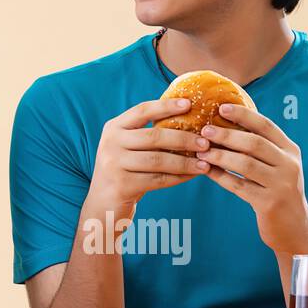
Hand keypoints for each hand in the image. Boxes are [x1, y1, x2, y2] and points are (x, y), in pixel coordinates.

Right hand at [88, 97, 214, 226]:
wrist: (102, 203)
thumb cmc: (123, 170)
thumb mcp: (126, 146)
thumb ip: (146, 134)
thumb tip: (186, 120)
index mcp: (113, 127)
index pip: (142, 110)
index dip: (166, 106)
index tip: (189, 104)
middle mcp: (111, 143)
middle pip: (154, 136)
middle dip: (183, 139)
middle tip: (205, 142)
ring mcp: (114, 164)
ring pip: (158, 160)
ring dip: (185, 162)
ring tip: (204, 163)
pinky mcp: (122, 185)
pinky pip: (158, 180)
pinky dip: (178, 178)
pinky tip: (192, 176)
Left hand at [196, 104, 307, 253]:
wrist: (293, 227)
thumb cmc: (276, 189)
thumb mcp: (277, 164)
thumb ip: (259, 146)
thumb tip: (224, 122)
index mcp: (290, 150)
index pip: (266, 126)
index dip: (243, 115)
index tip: (221, 107)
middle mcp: (289, 165)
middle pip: (254, 143)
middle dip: (226, 135)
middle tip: (204, 131)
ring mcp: (281, 185)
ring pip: (245, 164)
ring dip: (219, 156)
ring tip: (201, 152)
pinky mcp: (269, 203)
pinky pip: (238, 185)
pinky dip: (220, 176)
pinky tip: (206, 170)